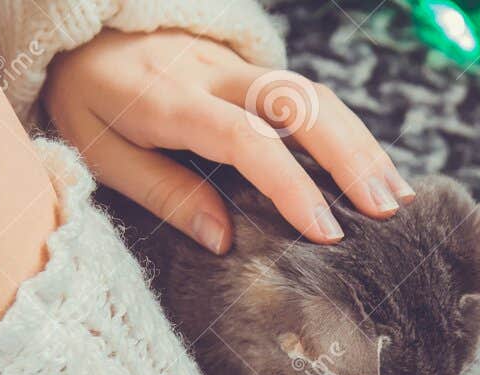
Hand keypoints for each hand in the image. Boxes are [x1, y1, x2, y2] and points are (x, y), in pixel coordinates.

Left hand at [43, 29, 412, 250]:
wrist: (82, 30)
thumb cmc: (89, 101)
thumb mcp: (100, 152)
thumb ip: (161, 193)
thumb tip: (223, 239)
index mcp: (171, 100)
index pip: (244, 138)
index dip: (289, 184)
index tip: (324, 233)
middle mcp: (214, 74)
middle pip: (298, 101)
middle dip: (349, 156)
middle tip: (385, 211)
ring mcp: (239, 66)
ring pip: (315, 92)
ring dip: (362, 144)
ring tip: (397, 198)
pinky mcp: (254, 70)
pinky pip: (311, 95)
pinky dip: (350, 133)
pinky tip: (376, 170)